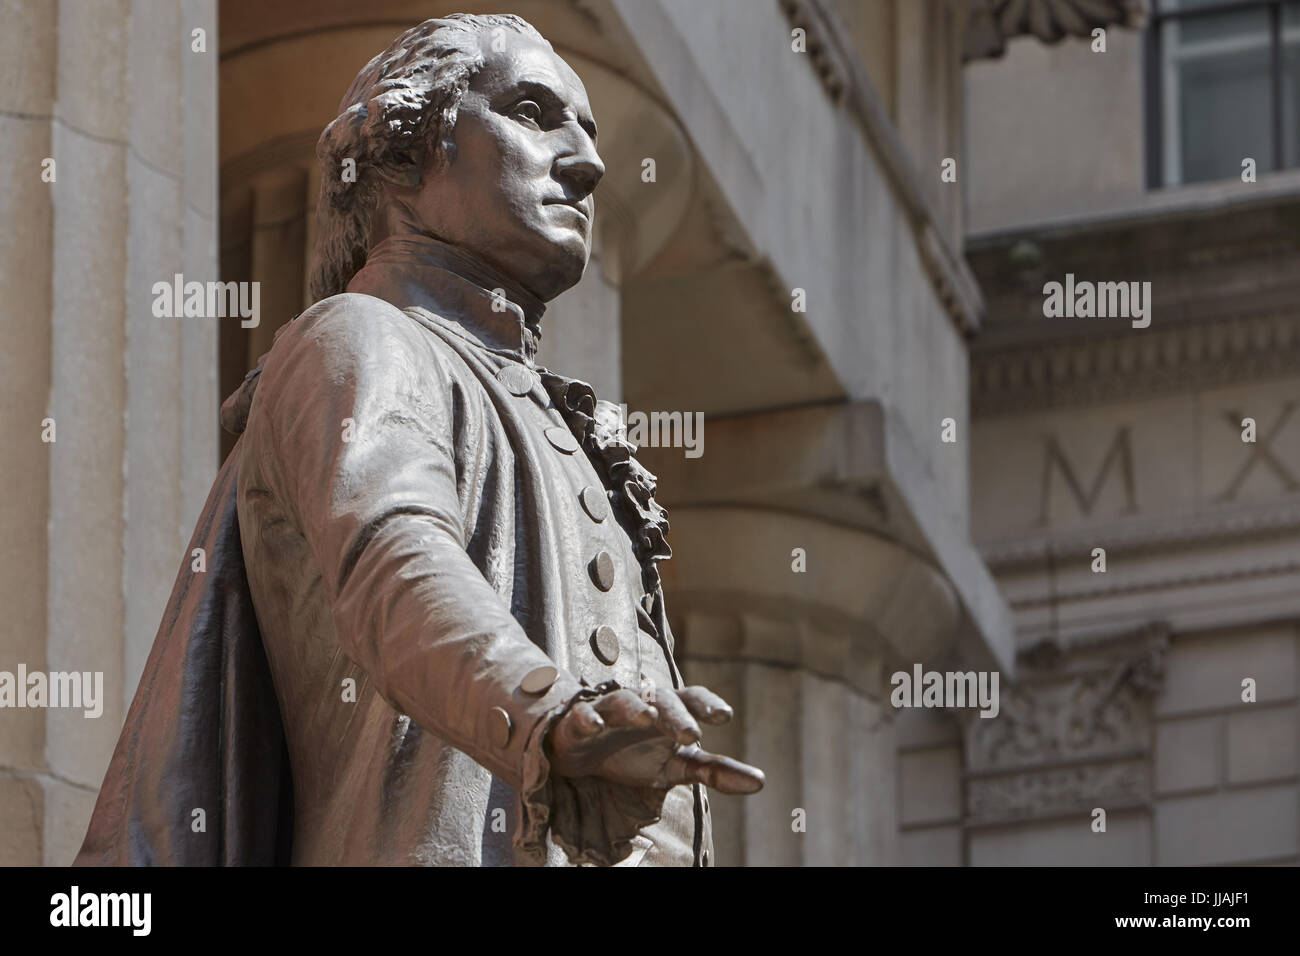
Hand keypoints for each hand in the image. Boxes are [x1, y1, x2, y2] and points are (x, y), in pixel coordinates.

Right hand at [545, 683, 764, 793]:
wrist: (584, 753)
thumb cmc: (636, 753)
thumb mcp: (677, 765)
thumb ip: (715, 770)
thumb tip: (761, 781)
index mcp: (668, 712)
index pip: (691, 699)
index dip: (707, 703)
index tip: (724, 716)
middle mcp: (642, 705)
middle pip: (662, 700)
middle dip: (677, 714)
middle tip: (692, 733)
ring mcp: (610, 710)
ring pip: (623, 701)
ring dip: (636, 708)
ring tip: (648, 718)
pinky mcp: (579, 722)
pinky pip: (584, 715)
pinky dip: (589, 718)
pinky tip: (596, 725)